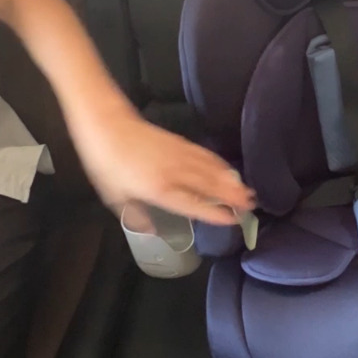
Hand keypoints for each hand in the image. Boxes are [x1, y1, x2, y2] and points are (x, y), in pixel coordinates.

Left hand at [71, 109, 254, 226]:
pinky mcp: (181, 143)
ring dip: (230, 180)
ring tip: (247, 190)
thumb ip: (136, 216)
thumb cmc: (107, 164)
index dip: (214, 212)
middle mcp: (175, 172)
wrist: (108, 125)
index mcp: (159, 189)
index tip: (232, 219)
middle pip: (209, 185)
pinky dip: (219, 164)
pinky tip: (227, 169)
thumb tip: (152, 232)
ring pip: (211, 169)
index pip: (193, 204)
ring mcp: (180, 155)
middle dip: (232, 196)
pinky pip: (205, 155)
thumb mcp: (115, 197)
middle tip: (251, 205)